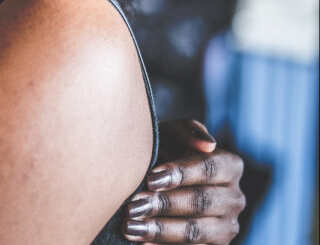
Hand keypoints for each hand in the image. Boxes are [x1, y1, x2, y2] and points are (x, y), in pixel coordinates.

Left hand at [123, 119, 244, 243]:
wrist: (156, 182)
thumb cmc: (163, 152)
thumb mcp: (170, 135)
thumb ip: (187, 131)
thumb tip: (208, 144)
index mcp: (230, 166)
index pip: (210, 168)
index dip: (181, 173)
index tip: (151, 178)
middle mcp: (234, 198)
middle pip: (201, 202)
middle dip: (164, 204)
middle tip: (133, 205)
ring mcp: (226, 226)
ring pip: (196, 231)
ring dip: (161, 229)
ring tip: (131, 226)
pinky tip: (141, 242)